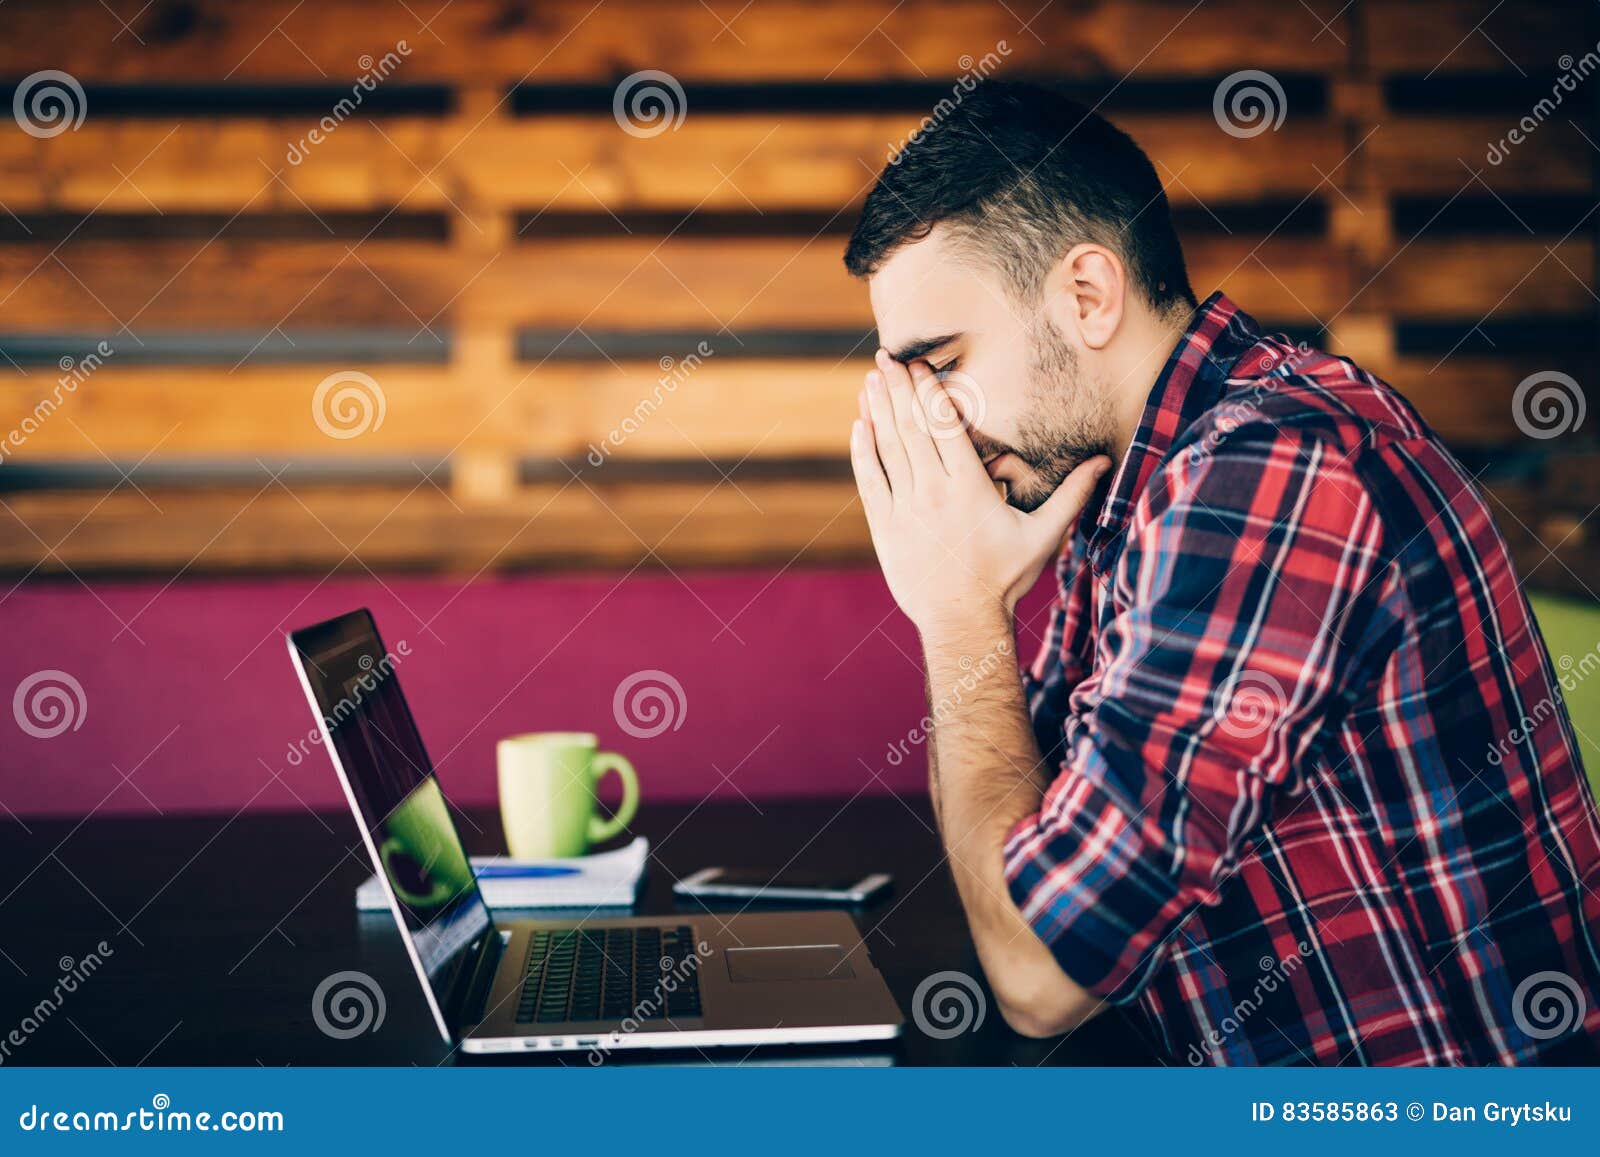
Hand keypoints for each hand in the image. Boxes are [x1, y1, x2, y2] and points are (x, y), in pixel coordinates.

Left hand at [849, 350, 1109, 634]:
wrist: (962, 621)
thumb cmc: (1005, 578)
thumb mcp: (1043, 536)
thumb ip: (1071, 495)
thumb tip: (1104, 462)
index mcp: (969, 488)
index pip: (945, 426)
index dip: (929, 391)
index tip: (918, 365)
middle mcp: (933, 492)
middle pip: (911, 428)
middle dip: (897, 389)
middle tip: (886, 357)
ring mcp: (905, 509)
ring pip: (888, 448)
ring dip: (878, 410)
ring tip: (871, 379)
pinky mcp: (885, 528)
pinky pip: (870, 480)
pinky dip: (862, 450)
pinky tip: (859, 424)